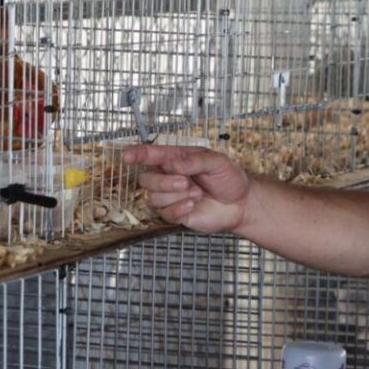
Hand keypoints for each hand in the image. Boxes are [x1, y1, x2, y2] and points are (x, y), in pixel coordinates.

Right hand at [127, 144, 251, 233]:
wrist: (242, 202)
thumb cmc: (229, 178)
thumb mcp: (217, 161)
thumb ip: (194, 161)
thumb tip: (173, 164)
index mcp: (175, 159)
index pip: (150, 154)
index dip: (136, 154)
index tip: (126, 156)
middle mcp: (168, 177)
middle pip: (145, 179)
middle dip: (164, 182)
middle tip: (186, 182)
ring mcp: (170, 197)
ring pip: (154, 198)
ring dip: (176, 196)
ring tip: (198, 194)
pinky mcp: (175, 214)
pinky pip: (164, 214)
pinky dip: (178, 208)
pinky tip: (193, 205)